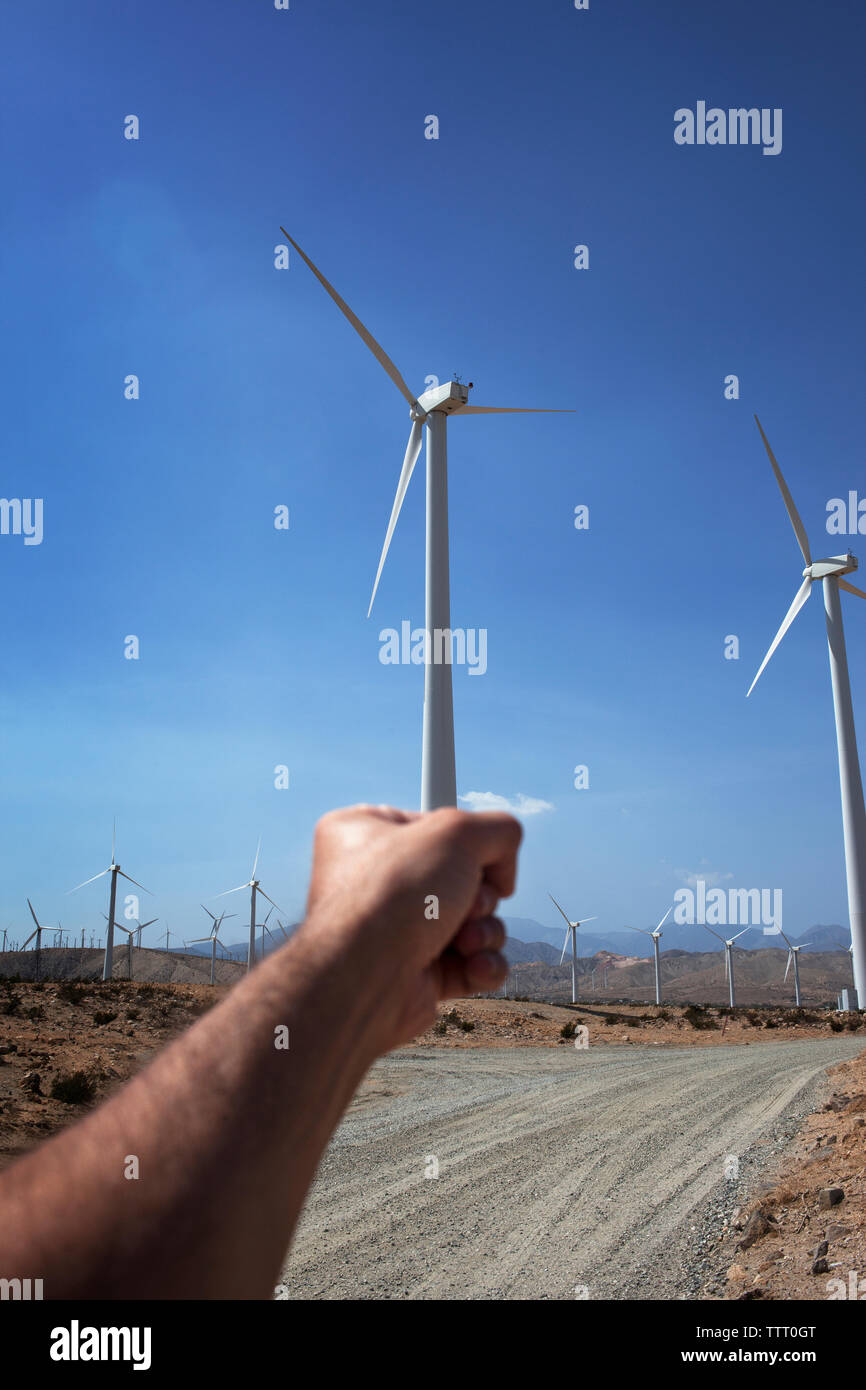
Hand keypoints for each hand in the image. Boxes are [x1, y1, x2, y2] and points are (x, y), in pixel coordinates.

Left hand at [302, 805, 522, 1048]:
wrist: (365, 977)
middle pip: (461, 876)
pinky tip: (474, 966)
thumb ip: (497, 829)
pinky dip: (483, 966)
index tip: (472, 851)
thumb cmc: (394, 894)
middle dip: (480, 894)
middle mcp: (375, 882)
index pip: (433, 824)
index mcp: (364, 833)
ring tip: (467, 940)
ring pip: (473, 922)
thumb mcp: (457, 832)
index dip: (464, 839)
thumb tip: (502, 863)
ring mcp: (396, 931)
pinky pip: (470, 964)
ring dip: (486, 930)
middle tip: (469, 903)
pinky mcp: (417, 975)